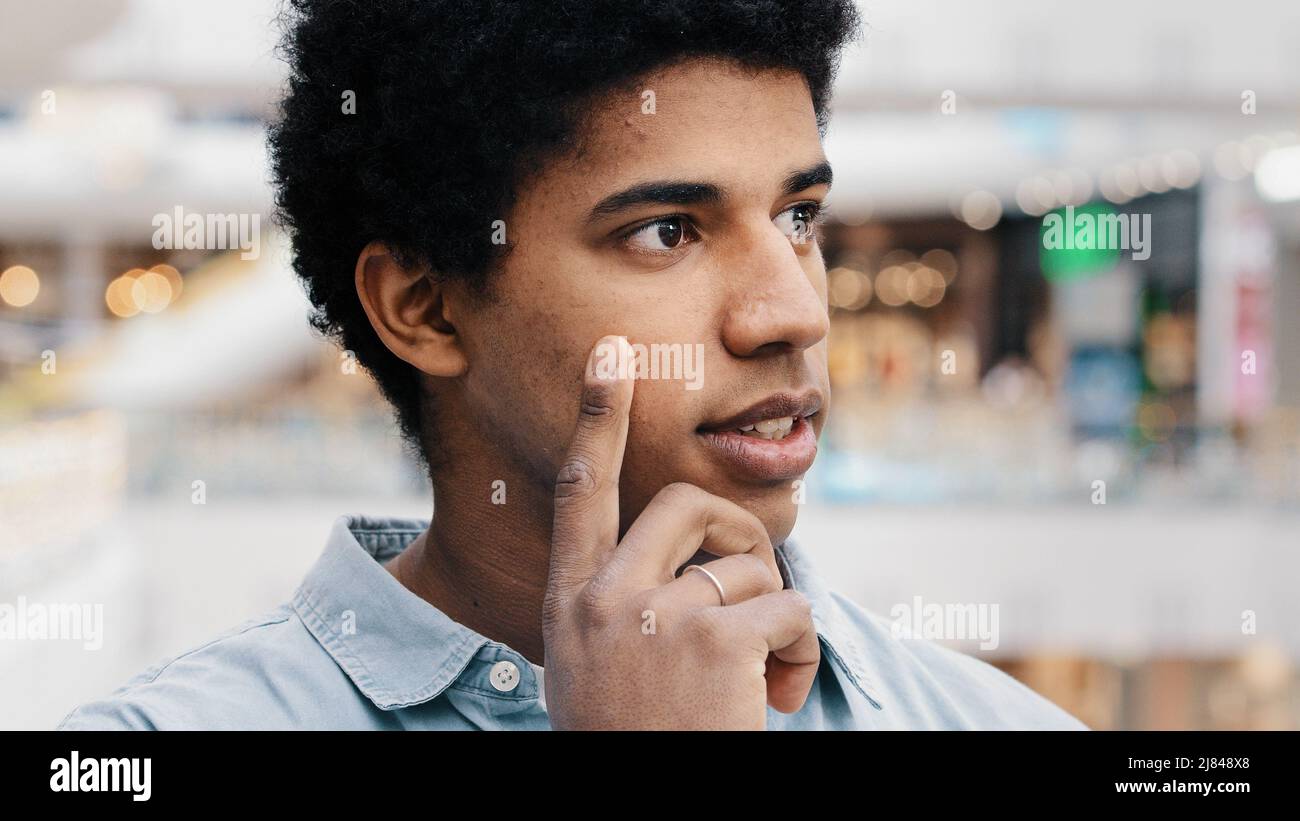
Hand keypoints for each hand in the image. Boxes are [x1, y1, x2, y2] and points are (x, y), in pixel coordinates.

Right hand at [542, 335, 819, 728]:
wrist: (642, 806)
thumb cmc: (632, 741)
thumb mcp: (596, 669)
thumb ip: (621, 606)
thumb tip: (697, 562)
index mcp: (570, 604)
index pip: (579, 490)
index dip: (595, 418)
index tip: (610, 356)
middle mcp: (603, 600)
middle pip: (684, 505)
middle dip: (735, 534)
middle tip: (753, 585)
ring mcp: (656, 619)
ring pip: (749, 566)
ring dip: (773, 618)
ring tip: (763, 677)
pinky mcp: (714, 643)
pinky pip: (789, 608)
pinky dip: (802, 653)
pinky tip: (778, 698)